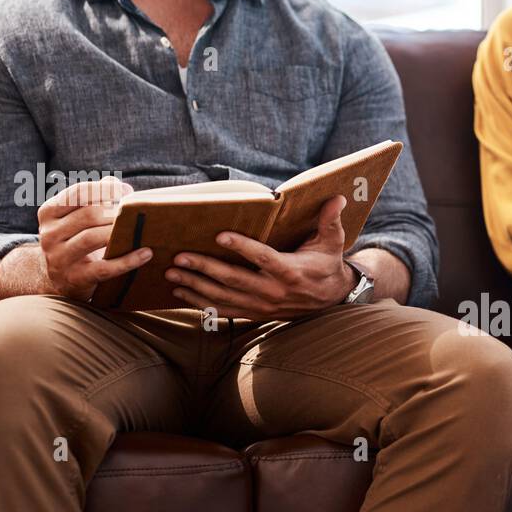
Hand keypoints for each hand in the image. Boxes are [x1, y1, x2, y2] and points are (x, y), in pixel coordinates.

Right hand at [37, 177, 151, 300]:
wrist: (61, 278)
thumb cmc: (76, 239)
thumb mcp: (78, 217)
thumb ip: (95, 196)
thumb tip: (117, 184)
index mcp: (49, 212)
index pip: (78, 193)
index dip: (105, 189)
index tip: (126, 192)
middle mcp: (49, 234)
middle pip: (88, 215)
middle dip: (114, 212)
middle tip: (135, 213)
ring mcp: (59, 258)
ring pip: (92, 238)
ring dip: (118, 232)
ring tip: (138, 229)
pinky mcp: (75, 278)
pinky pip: (104, 268)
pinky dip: (127, 261)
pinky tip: (146, 253)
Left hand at [166, 195, 357, 318]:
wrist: (331, 301)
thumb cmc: (327, 265)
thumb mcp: (332, 242)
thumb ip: (330, 221)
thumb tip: (338, 198)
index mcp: (291, 272)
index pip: (262, 258)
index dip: (242, 247)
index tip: (220, 235)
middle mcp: (274, 292)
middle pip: (234, 279)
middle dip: (205, 268)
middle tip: (180, 256)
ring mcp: (262, 306)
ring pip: (224, 297)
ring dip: (196, 285)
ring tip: (173, 273)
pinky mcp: (255, 313)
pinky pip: (223, 310)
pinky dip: (200, 302)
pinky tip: (181, 292)